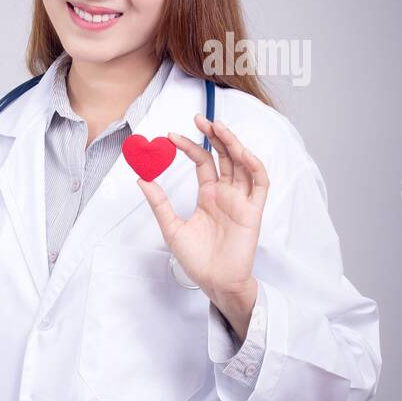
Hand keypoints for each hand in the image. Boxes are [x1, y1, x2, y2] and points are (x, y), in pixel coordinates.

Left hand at [135, 113, 268, 334]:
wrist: (214, 282)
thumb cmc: (196, 259)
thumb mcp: (171, 227)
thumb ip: (159, 203)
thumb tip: (141, 179)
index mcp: (208, 196)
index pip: (203, 162)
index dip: (190, 147)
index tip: (171, 136)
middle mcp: (226, 194)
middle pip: (225, 156)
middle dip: (215, 136)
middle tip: (200, 118)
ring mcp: (241, 201)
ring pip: (242, 164)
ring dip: (233, 144)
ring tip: (218, 127)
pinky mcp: (253, 211)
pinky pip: (259, 183)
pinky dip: (253, 165)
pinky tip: (241, 152)